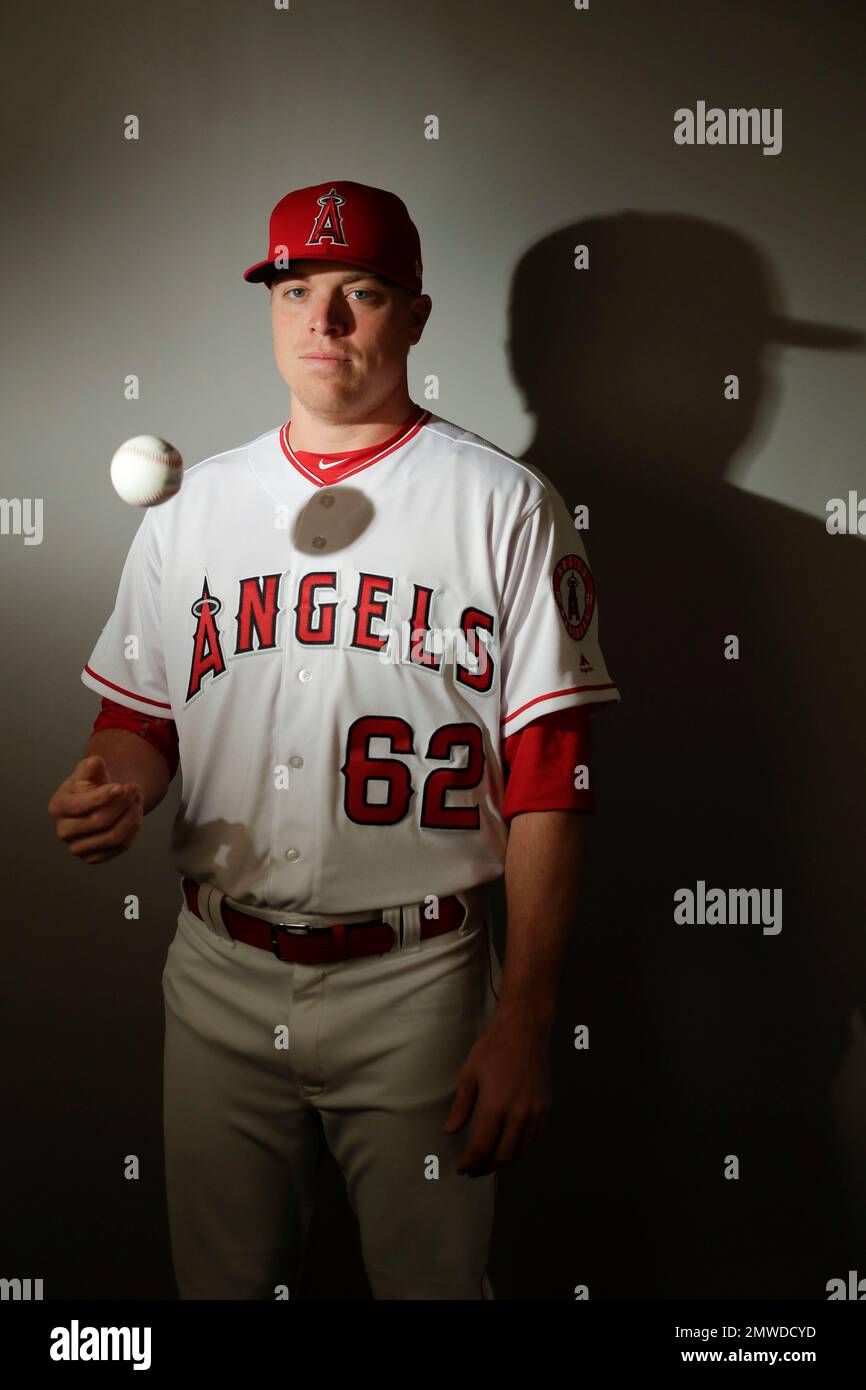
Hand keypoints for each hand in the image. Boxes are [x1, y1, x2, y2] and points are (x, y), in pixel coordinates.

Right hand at [47, 754, 143, 864]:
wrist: (99, 800)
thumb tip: (95, 763)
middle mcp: (63, 831)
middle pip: (99, 822)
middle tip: (134, 788)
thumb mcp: (90, 771)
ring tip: (137, 798)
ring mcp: (77, 847)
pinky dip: (133, 828)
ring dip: (131, 816)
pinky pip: (120, 846)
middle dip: (122, 804)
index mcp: (57, 807)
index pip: (80, 805)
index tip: (123, 786)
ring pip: (113, 837)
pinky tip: (136, 812)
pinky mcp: (93, 858)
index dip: (104, 796)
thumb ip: (91, 766)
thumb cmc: (92, 783)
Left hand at [442, 1001, 552, 1176]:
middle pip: (503, 1156)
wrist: (525, 1029)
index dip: (470, 1163)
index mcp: (496, 1105)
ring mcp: (536, 1112)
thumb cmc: (495, 1047)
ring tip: (490, 1161)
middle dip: (486, 1168)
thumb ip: (461, 1106)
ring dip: (504, 1160)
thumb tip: (450, 1130)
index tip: (462, 1168)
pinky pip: (536, 1138)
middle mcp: (519, 1113)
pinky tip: (512, 1145)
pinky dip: (523, 1148)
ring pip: (521, 1150)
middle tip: (474, 1169)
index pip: (482, 1147)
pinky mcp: (546, 1107)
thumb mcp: (469, 1074)